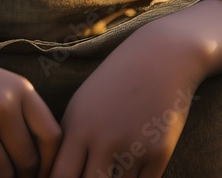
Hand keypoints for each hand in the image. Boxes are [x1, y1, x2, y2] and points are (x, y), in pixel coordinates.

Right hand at [0, 41, 61, 177]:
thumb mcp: (2, 88)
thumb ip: (23, 118)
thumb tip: (41, 167)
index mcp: (21, 90)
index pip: (52, 136)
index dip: (51, 163)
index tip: (42, 175)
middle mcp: (2, 105)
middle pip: (26, 161)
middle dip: (22, 177)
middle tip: (12, 176)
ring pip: (1, 175)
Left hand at [48, 17, 207, 177]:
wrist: (161, 56)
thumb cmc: (117, 80)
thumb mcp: (84, 102)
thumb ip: (70, 140)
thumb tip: (60, 175)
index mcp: (78, 124)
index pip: (59, 176)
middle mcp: (102, 137)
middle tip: (97, 173)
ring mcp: (131, 145)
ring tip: (119, 159)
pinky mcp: (159, 151)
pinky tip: (139, 163)